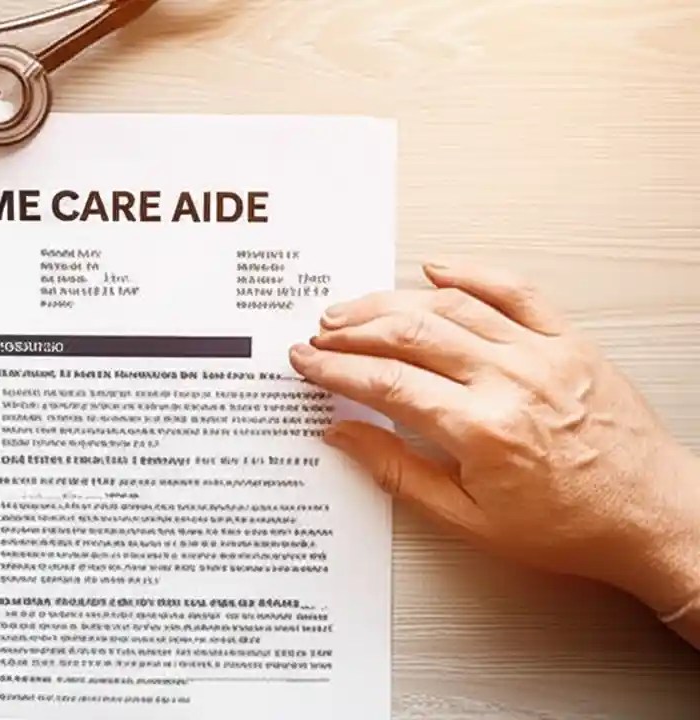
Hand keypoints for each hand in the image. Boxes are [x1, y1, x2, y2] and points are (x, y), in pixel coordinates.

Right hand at [289, 263, 699, 620]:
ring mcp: (543, 354)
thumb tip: (345, 435)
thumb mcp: (470, 518)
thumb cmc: (571, 526)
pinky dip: (471, 273)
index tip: (307, 362)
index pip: (386, 383)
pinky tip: (436, 269)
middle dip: (353, 330)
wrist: (651, 516)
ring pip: (451, 306)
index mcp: (482, 429)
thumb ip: (398, 472)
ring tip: (357, 308)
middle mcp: (511, 381)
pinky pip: (515, 290)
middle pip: (410, 333)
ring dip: (393, 301)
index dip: (335, 368)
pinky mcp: (570, 341)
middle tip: (321, 334)